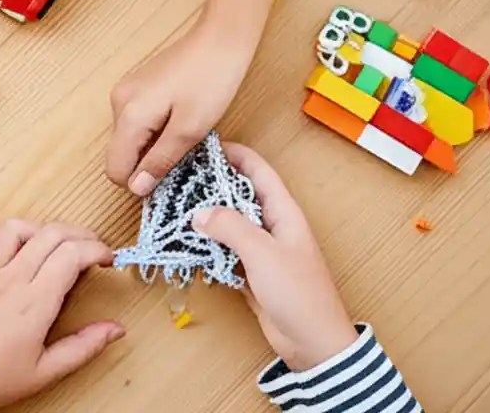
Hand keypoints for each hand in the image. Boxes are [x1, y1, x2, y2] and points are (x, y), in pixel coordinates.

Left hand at [0, 221, 122, 412]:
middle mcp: (11, 278)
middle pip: (52, 232)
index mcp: (34, 302)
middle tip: (92, 248)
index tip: (108, 259)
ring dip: (40, 229)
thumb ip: (82, 348)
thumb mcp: (44, 372)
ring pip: (16, 228)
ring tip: (53, 245)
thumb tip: (114, 329)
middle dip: (80, 233)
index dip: (97, 249)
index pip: (73, 253)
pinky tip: (7, 252)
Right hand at [107, 21, 250, 195]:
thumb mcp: (190, 129)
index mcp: (129, 115)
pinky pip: (137, 121)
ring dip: (152, 146)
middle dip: (147, 162)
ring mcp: (126, 91)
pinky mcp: (137, 86)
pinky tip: (180, 119)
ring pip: (130, 138)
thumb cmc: (211, 80)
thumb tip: (136, 188)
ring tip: (185, 134)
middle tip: (183, 153)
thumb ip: (160, 160)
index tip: (171, 175)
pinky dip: (154, 130)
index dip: (140, 182)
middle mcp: (119, 102)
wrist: (221, 37)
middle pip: (121, 153)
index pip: (115, 169)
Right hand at [192, 143, 357, 370]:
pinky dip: (207, 246)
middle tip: (180, 178)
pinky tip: (187, 245)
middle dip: (212, 184)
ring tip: (176, 208)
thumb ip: (231, 228)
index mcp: (284, 213)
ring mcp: (262, 250)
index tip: (204, 145)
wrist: (314, 343)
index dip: (234, 154)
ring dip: (206, 217)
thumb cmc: (299, 294)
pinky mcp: (251, 272)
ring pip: (229, 224)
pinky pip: (225, 251)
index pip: (258, 171)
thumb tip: (200, 212)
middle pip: (239, 195)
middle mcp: (272, 226)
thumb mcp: (263, 253)